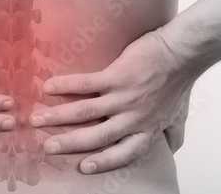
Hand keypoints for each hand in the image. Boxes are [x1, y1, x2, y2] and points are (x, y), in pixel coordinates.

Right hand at [30, 29, 200, 173]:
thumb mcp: (178, 116)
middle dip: (69, 144)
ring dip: (58, 117)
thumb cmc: (179, 81)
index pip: (123, 153)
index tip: (82, 167)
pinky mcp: (117, 76)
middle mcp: (133, 118)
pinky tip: (48, 86)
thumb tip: (171, 151)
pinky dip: (65, 86)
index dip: (103, 162)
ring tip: (37, 119)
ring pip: (85, 113)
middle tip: (47, 146)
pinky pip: (86, 84)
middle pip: (97, 137)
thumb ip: (171, 135)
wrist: (182, 52)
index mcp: (146, 130)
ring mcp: (124, 98)